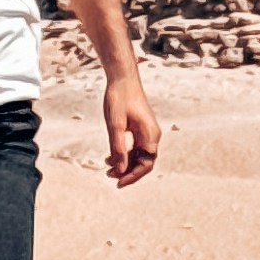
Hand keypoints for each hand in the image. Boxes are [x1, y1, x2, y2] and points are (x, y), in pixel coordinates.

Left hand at [104, 69, 160, 186]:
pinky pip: (134, 147)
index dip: (133, 176)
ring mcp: (146, 132)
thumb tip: (120, 170)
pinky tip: (109, 158)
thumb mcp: (116, 124)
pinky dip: (123, 154)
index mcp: (150, 135)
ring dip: (125, 164)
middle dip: (128, 172)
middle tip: (110, 176)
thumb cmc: (119, 97)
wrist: (122, 77)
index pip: (146, 164)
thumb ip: (118, 148)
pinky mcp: (139, 128)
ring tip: (107, 169)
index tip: (118, 182)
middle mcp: (152, 135)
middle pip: (143, 162)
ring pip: (138, 156)